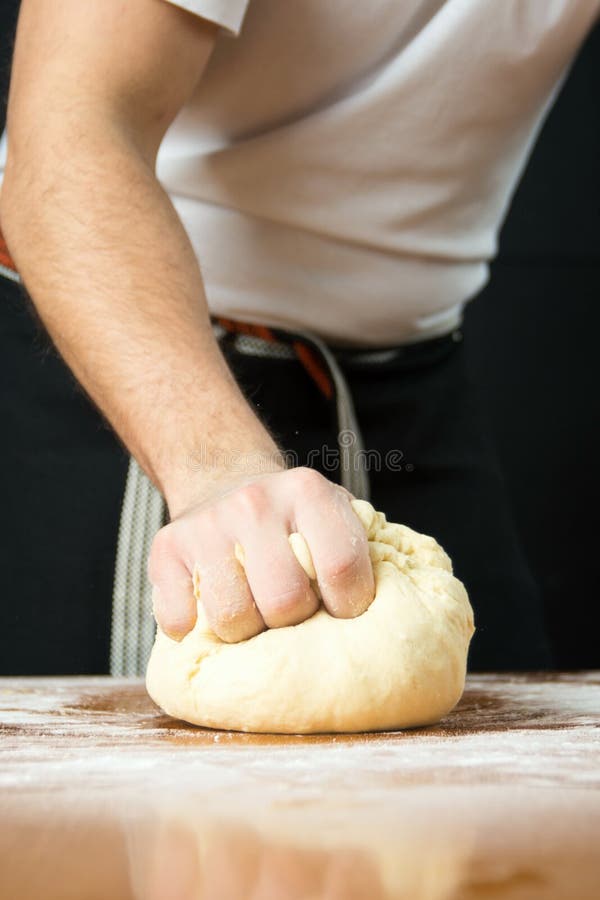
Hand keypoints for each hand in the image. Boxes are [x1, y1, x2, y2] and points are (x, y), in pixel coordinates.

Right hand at [148, 467, 374, 641]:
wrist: (224, 480)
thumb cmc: (293, 520)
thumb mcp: (332, 514)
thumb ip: (360, 552)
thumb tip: (394, 618)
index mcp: (308, 492)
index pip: (341, 568)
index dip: (349, 606)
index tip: (341, 610)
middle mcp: (255, 502)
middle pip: (284, 601)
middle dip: (293, 621)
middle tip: (291, 611)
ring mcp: (207, 524)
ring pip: (232, 617)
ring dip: (246, 630)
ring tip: (254, 612)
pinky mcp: (166, 548)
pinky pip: (177, 618)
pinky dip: (191, 629)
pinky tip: (205, 612)